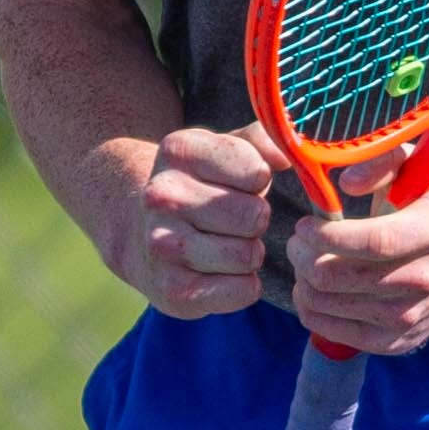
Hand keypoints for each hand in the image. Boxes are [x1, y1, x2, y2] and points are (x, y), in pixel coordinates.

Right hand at [133, 128, 280, 317]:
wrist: (141, 232)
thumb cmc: (201, 186)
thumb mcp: (226, 148)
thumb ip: (264, 139)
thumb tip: (287, 156)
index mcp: (179, 151)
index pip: (257, 171)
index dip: (260, 180)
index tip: (241, 184)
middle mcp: (162, 195)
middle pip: (255, 216)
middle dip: (256, 220)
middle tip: (236, 221)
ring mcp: (162, 244)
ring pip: (249, 255)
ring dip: (250, 254)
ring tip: (228, 245)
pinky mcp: (173, 290)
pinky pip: (242, 291)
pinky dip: (244, 286)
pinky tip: (223, 273)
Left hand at [290, 178, 428, 355]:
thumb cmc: (424, 212)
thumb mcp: (414, 173)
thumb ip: (381, 162)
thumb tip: (346, 183)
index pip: (374, 242)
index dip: (328, 236)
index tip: (304, 225)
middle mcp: (426, 278)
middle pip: (341, 277)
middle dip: (303, 257)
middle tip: (296, 243)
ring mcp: (411, 316)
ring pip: (329, 304)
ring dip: (303, 281)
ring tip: (305, 262)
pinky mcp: (396, 342)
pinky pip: (334, 332)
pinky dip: (311, 309)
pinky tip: (312, 289)